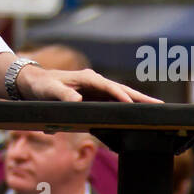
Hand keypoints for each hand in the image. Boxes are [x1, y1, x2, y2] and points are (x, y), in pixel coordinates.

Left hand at [17, 66, 161, 103]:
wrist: (33, 83)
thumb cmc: (41, 86)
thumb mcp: (49, 90)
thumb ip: (62, 94)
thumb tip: (77, 100)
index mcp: (88, 78)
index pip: (110, 88)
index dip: (122, 96)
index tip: (133, 106)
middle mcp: (95, 82)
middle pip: (122, 90)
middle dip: (141, 98)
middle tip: (160, 106)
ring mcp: (96, 89)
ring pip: (121, 96)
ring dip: (137, 102)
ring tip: (156, 110)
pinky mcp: (94, 97)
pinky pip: (113, 102)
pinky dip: (126, 107)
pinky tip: (135, 114)